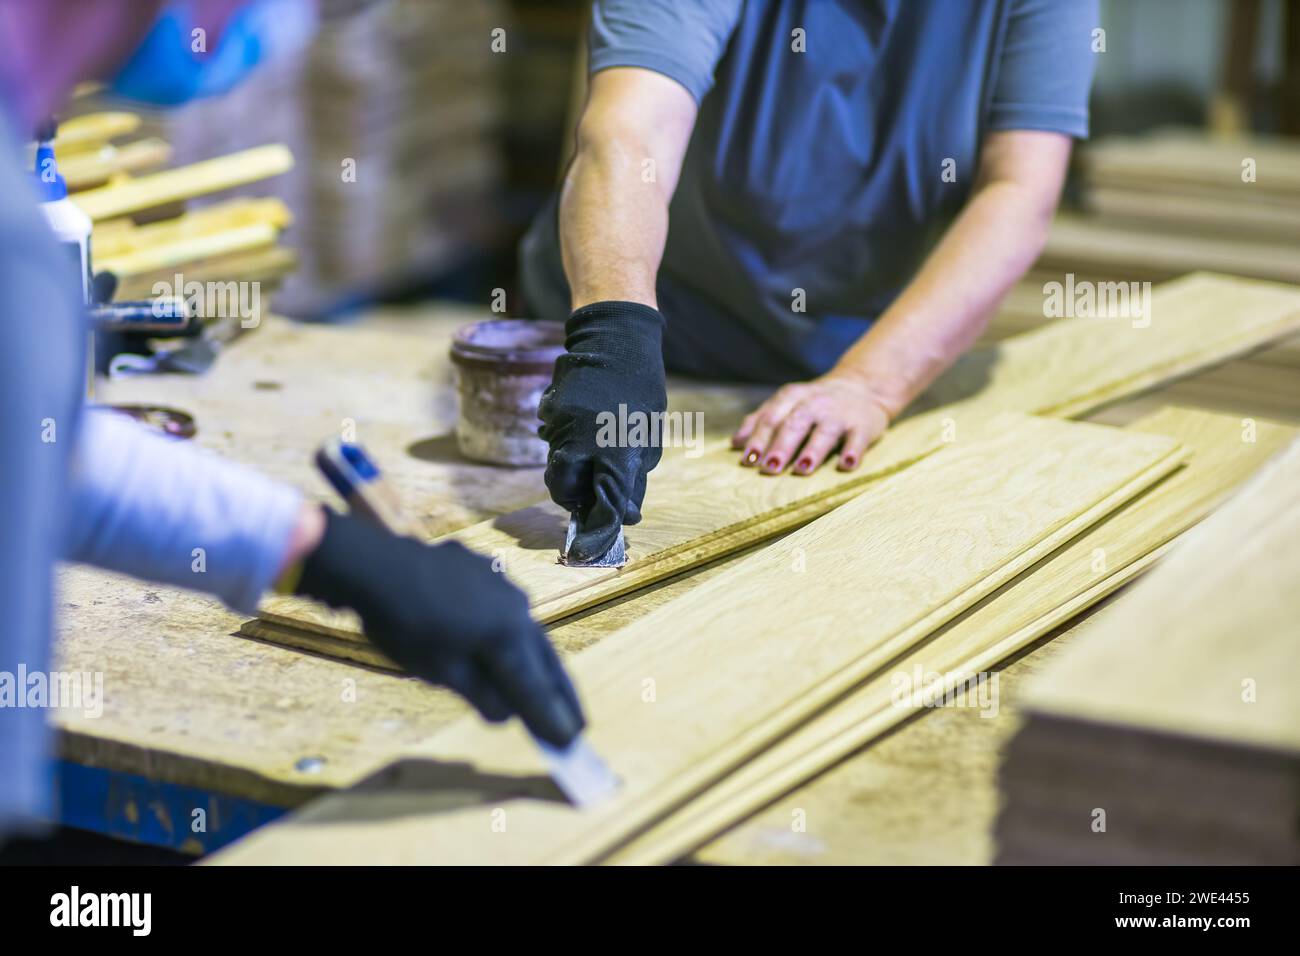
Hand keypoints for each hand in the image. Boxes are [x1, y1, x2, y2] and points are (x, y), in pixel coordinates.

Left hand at [294, 509, 583, 746]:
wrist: (377, 564)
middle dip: (561, 694)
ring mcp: (503, 586)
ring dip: (539, 663)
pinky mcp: (484, 571)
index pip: (535, 689)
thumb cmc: (405, 624)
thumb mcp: (441, 671)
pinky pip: (505, 610)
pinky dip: (510, 635)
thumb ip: (481, 694)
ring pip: (528, 632)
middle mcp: (517, 610)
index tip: (569, 743)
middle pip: (545, 660)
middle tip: (579, 722)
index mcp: (508, 637)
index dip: (551, 719)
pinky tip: (503, 643)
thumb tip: (506, 713)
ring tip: (549, 687)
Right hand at [538, 300, 666, 561]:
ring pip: (556, 467)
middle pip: (564, 489)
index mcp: (618, 445)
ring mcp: (562, 423)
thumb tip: (624, 515)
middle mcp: (586, 436)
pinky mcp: (550, 411)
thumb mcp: (647, 437)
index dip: (601, 524)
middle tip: (589, 500)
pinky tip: (582, 433)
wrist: (614, 340)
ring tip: (591, 460)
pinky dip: (565, 448)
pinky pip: (553, 442)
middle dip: (574, 501)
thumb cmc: (640, 391)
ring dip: (571, 475)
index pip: (605, 498)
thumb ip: (633, 478)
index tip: (597, 542)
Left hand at [731, 369, 892, 474]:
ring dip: (813, 450)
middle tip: (769, 468)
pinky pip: (858, 439)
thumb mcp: (787, 403)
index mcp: (792, 398)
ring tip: (802, 469)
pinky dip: (853, 451)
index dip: (759, 438)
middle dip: (781, 446)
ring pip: (825, 432)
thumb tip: (735, 443)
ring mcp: (839, 415)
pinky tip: (846, 464)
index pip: (771, 418)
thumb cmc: (815, 402)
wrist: (863, 385)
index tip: (748, 460)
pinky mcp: (863, 426)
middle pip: (795, 424)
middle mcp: (814, 404)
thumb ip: (761, 420)